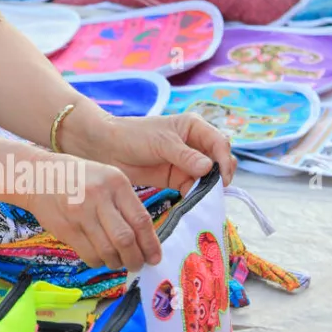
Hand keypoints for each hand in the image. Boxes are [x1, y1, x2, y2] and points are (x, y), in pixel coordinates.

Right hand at [25, 157, 162, 270]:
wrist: (38, 176)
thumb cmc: (78, 178)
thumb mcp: (106, 179)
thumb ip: (124, 203)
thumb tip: (145, 240)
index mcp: (115, 182)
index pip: (140, 220)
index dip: (151, 244)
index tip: (154, 257)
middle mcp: (98, 196)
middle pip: (125, 239)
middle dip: (135, 259)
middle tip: (137, 264)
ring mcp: (79, 213)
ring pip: (108, 251)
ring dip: (117, 262)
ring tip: (118, 262)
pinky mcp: (66, 228)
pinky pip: (89, 255)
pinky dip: (98, 262)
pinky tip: (100, 257)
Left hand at [59, 109, 237, 194]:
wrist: (106, 148)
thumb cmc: (133, 136)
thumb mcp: (161, 143)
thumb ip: (185, 156)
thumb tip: (210, 168)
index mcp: (194, 127)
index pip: (219, 143)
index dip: (224, 160)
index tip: (222, 176)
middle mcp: (195, 144)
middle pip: (220, 161)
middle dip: (221, 176)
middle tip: (215, 191)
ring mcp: (187, 163)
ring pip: (209, 178)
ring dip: (210, 188)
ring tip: (205, 200)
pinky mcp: (178, 178)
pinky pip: (195, 188)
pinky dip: (197, 196)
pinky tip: (195, 204)